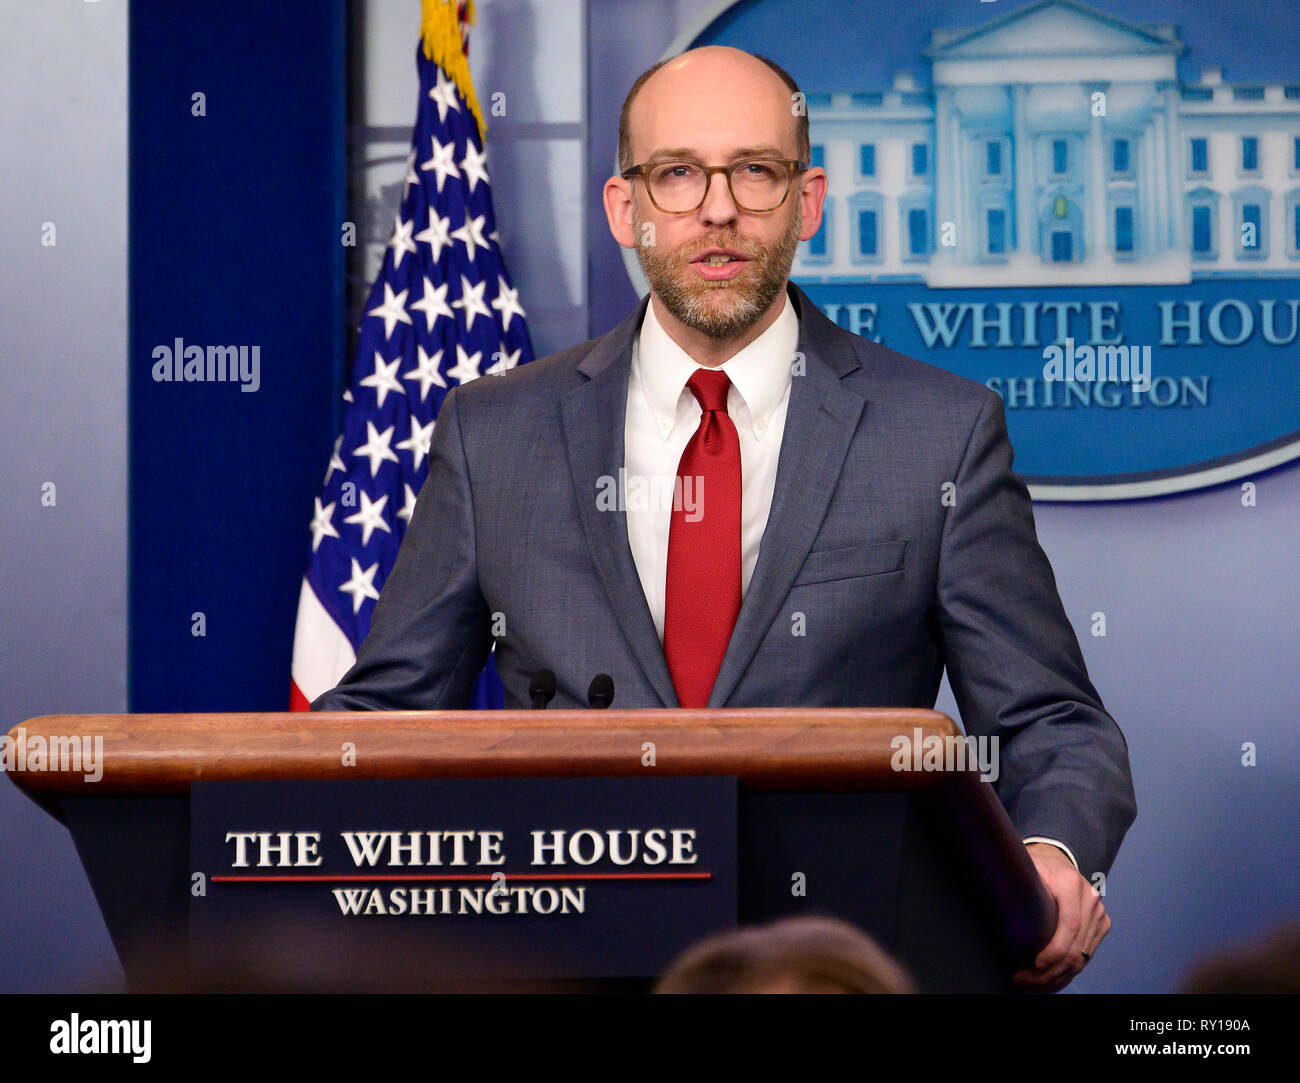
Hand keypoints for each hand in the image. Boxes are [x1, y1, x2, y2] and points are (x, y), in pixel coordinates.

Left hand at [1013, 842, 1109, 992]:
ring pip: (1082, 958)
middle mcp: (1091, 899)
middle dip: (1049, 972)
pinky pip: (1086, 956)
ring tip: (1031, 985)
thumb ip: (1016, 879)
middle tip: (1022, 980)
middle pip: (1075, 948)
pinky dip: (1067, 972)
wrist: (1057, 858)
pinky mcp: (1101, 925)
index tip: (1034, 965)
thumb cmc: (1035, 864)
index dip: (1054, 950)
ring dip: (1057, 977)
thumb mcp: (1025, 866)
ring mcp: (1099, 913)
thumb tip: (992, 893)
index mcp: (1070, 883)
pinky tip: (1049, 980)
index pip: (1069, 925)